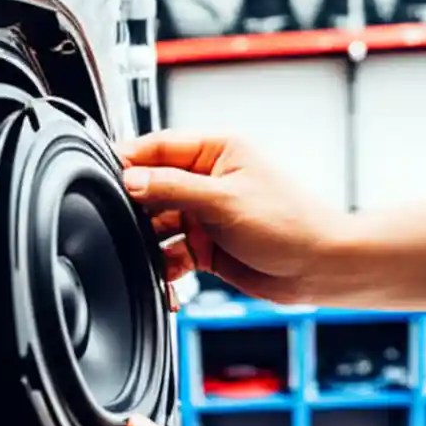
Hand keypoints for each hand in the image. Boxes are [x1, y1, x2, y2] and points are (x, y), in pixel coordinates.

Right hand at [121, 131, 346, 303]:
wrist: (318, 268)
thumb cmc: (290, 224)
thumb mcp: (223, 200)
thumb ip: (172, 188)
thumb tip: (130, 179)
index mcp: (217, 150)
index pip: (159, 147)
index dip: (130, 161)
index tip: (106, 175)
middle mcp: (208, 179)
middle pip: (153, 187)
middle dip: (138, 208)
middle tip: (125, 224)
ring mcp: (206, 213)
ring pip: (158, 224)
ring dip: (150, 243)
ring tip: (149, 256)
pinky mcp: (206, 245)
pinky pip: (171, 253)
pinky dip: (165, 267)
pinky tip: (165, 278)